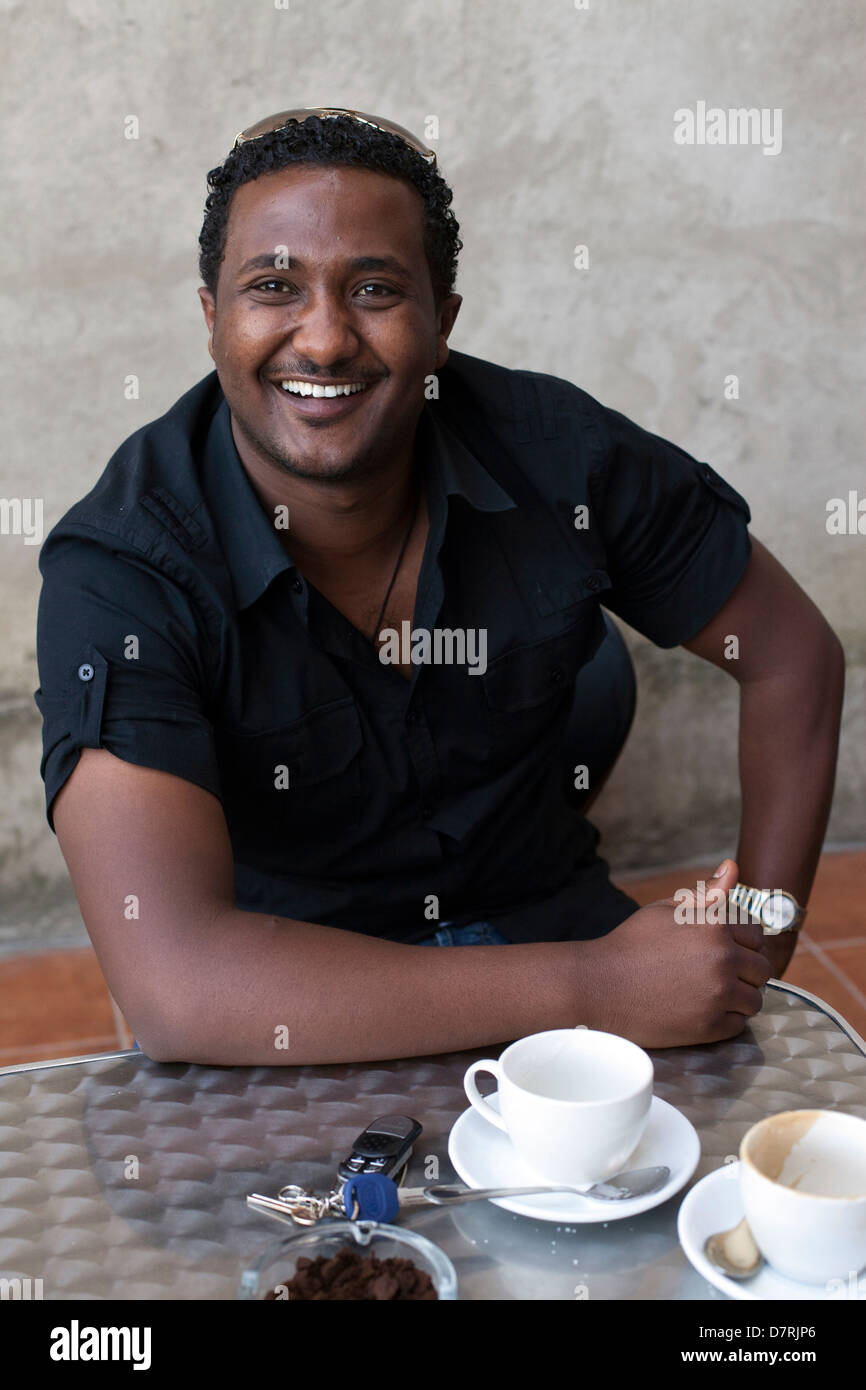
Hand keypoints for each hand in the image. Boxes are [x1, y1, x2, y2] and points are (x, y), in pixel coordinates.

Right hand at [583, 858, 770, 1047]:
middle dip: (743, 972)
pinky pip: (739, 1024)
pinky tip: (698, 1009)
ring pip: (754, 1000)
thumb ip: (706, 893)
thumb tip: (732, 867)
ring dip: (737, 998)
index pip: (756, 936)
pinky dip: (725, 1019)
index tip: (717, 951)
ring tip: (706, 993)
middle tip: (711, 975)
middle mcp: (723, 958)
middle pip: (761, 969)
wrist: (600, 986)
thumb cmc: (632, 943)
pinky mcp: (710, 1026)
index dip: (739, 943)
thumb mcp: (666, 910)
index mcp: (715, 926)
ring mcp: (718, 995)